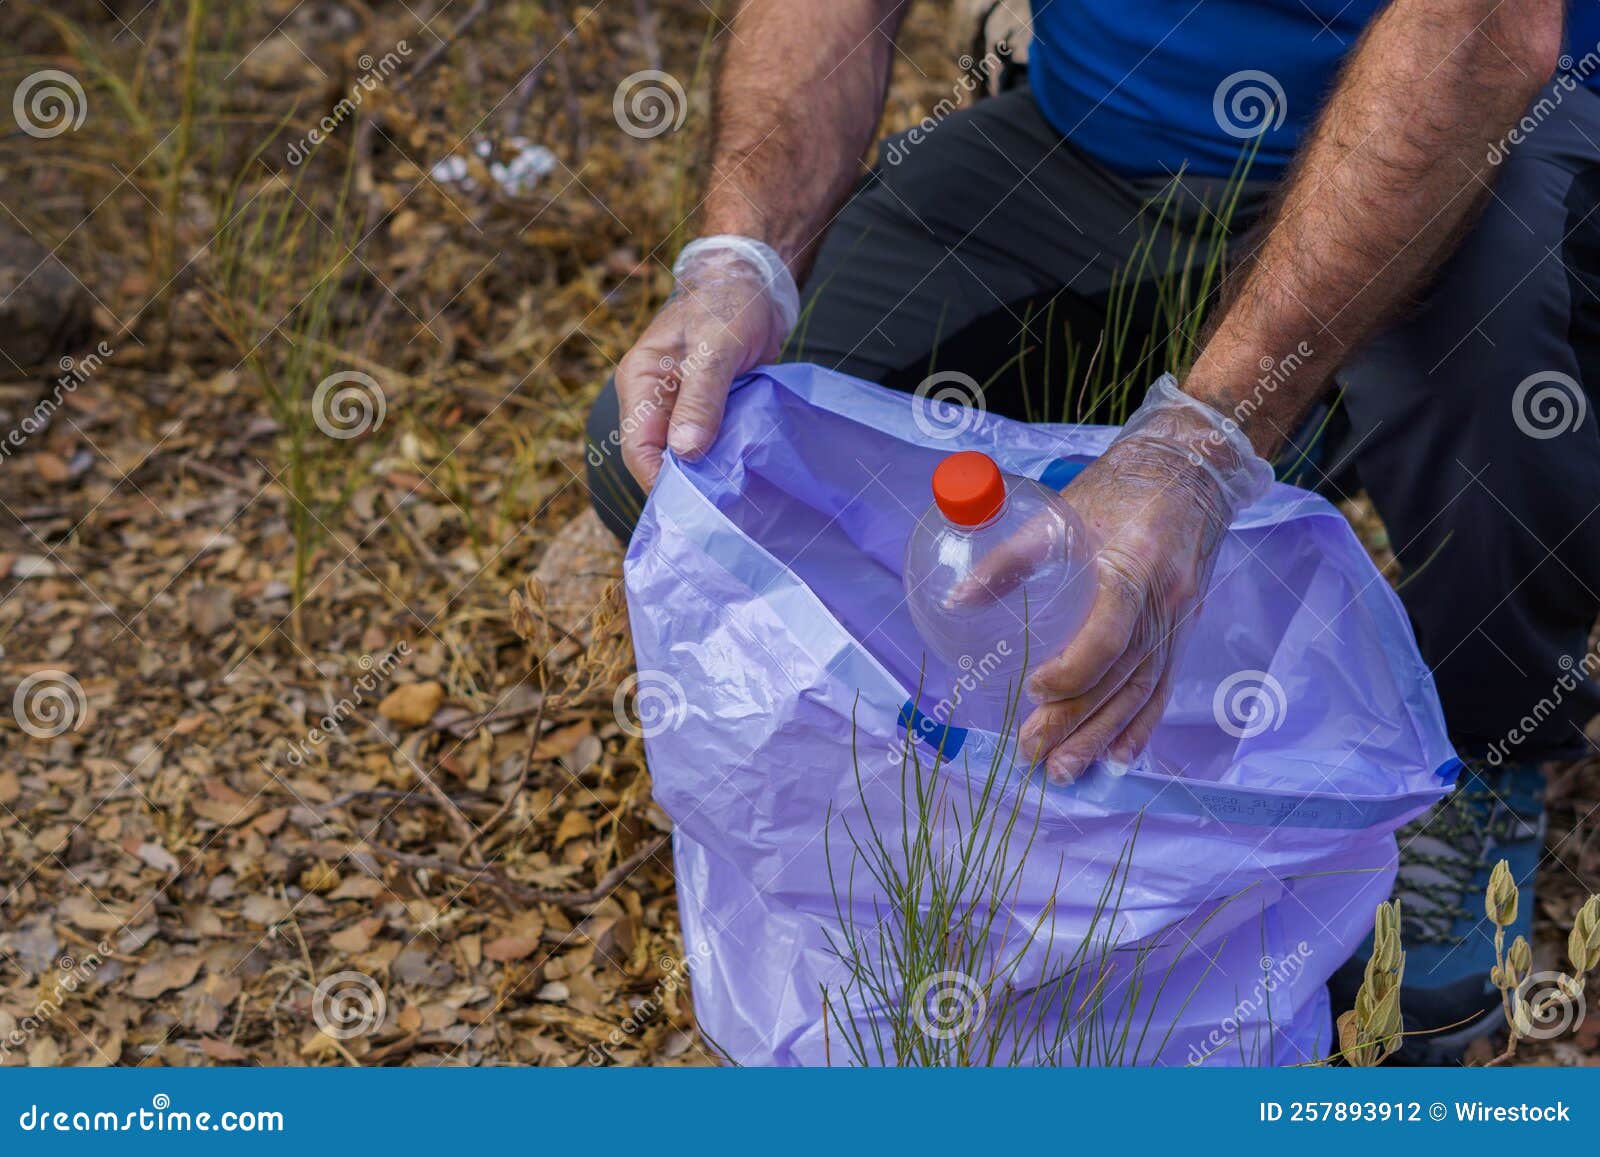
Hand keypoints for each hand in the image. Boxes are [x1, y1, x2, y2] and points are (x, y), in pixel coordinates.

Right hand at [615, 237, 797, 488]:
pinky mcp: (707, 410)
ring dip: (708, 473)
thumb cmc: (729, 305)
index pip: (638, 450)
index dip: (662, 481)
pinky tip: (745, 475)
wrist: (754, 281)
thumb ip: (700, 400)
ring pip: (685, 456)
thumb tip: (685, 453)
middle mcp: (654, 400)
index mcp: (640, 383)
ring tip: (736, 497)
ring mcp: (680, 407)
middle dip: (687, 483)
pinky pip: (709, 444)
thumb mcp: (716, 350)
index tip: (696, 506)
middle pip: (660, 459)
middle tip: (722, 508)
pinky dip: (724, 459)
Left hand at [1015, 377, 1272, 782]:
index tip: (1033, 687)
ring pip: (1141, 692)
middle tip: (1032, 754)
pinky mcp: (1185, 630)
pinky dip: (1140, 727)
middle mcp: (1164, 602)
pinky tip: (1117, 758)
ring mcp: (1180, 620)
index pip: (1108, 635)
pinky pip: (1163, 688)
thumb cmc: (1119, 488)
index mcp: (1134, 566)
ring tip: (1064, 772)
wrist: (1191, 471)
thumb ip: (1007, 559)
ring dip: (1102, 737)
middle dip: (1075, 722)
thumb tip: (956, 601)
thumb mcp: (1061, 513)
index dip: (1072, 670)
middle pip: (1120, 676)